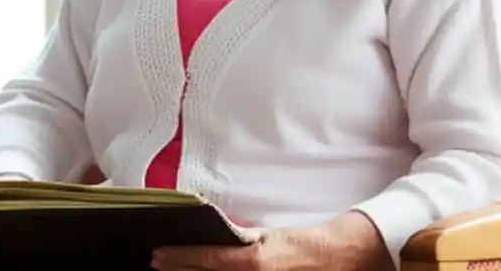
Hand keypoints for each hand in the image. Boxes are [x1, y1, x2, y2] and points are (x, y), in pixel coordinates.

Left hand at [150, 212, 389, 270]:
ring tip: (175, 270)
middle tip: (158, 265)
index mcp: (255, 262)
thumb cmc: (306, 245)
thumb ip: (243, 238)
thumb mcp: (270, 237)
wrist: (343, 260)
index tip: (157, 255)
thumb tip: (219, 234)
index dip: (179, 257)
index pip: (208, 259)